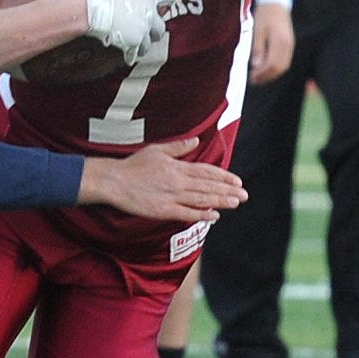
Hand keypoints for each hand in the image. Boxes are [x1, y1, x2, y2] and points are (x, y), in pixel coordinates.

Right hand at [78, 0, 173, 62]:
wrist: (93, 10)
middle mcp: (149, 16)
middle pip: (161, 28)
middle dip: (156, 30)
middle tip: (152, 31)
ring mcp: (142, 32)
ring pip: (149, 43)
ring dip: (144, 44)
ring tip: (139, 45)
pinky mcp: (133, 44)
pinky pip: (135, 53)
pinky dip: (132, 55)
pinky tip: (128, 57)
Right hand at [81, 137, 247, 222]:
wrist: (114, 182)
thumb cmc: (133, 165)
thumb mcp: (157, 150)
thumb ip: (178, 147)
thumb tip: (196, 140)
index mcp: (178, 167)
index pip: (206, 171)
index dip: (223, 176)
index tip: (237, 181)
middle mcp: (178, 182)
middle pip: (208, 186)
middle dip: (228, 190)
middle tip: (244, 195)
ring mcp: (171, 197)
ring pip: (201, 200)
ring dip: (220, 201)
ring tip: (235, 203)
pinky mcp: (163, 211)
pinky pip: (186, 213)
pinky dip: (201, 215)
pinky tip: (214, 216)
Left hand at [248, 2, 293, 82]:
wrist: (276, 3)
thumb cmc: (265, 15)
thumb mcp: (258, 31)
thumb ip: (258, 49)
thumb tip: (257, 66)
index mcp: (280, 41)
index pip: (273, 64)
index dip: (262, 73)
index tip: (251, 77)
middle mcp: (288, 45)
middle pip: (280, 68)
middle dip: (267, 76)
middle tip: (254, 80)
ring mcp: (291, 45)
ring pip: (284, 66)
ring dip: (272, 74)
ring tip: (259, 77)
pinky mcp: (290, 45)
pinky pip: (285, 61)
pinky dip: (276, 68)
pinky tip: (267, 69)